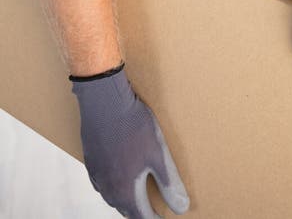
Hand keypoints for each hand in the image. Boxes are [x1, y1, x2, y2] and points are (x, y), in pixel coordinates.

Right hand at [71, 65, 189, 217]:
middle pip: (124, 209)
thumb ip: (169, 183)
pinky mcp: (90, 160)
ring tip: (135, 198)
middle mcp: (108, 187)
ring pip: (111, 197)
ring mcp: (97, 174)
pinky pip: (101, 183)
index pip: (141, 215)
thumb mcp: (158, 154)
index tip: (162, 218)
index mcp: (126, 190)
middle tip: (150, 210)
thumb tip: (181, 206)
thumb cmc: (133, 126)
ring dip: (124, 201)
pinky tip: (115, 180)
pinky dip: (111, 187)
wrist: (105, 102)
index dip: (153, 218)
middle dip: (138, 212)